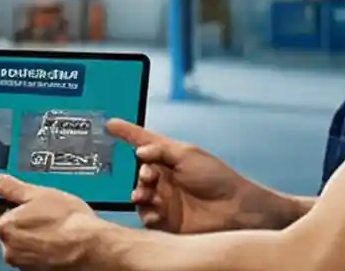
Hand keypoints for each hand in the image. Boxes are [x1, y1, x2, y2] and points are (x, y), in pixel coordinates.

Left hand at [0, 174, 106, 269]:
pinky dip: (42, 248)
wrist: (90, 248)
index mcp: (4, 228)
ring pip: (21, 244)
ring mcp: (24, 264)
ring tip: (52, 224)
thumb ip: (10, 187)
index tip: (15, 200)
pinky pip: (34, 256)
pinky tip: (57, 239)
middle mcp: (9, 250)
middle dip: (19, 221)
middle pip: (6, 231)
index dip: (2, 204)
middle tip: (40, 210)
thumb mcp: (38, 193)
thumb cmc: (67, 221)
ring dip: (31, 235)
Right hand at [106, 119, 256, 233]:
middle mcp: (165, 177)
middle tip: (148, 177)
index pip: (144, 142)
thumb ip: (161, 151)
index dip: (127, 133)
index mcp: (170, 157)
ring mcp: (165, 198)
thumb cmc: (215, 177)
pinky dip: (146, 213)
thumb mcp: (188, 155)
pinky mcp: (166, 220)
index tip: (110, 124)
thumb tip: (138, 152)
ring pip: (139, 194)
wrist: (233, 209)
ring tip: (146, 194)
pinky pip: (146, 215)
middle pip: (139, 171)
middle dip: (138, 173)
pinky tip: (155, 212)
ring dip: (139, 192)